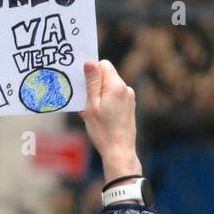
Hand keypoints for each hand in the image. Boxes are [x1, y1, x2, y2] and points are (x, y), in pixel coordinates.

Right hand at [81, 59, 141, 183]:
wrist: (119, 151)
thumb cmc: (103, 130)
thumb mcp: (91, 105)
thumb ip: (91, 82)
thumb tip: (90, 62)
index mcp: (116, 86)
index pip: (103, 64)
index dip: (91, 72)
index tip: (83, 84)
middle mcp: (126, 89)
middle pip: (106, 76)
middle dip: (94, 85)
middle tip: (85, 103)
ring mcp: (129, 98)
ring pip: (109, 87)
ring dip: (99, 95)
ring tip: (92, 113)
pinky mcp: (129, 106)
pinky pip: (114, 97)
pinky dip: (106, 102)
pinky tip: (100, 117)